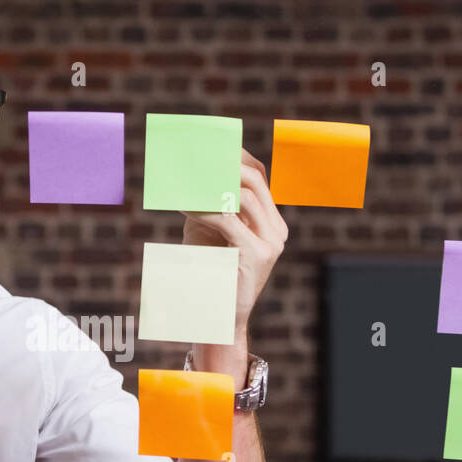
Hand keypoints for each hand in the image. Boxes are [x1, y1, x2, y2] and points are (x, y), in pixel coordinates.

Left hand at [180, 149, 288, 333]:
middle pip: (255, 180)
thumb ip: (210, 201)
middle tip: (194, 157)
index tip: (208, 144)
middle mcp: (277, 230)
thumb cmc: (209, 273)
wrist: (217, 318)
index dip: (236, 157)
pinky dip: (204, 209)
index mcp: (271, 221)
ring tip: (185, 180)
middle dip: (224, 164)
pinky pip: (228, 220)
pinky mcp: (257, 255)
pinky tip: (183, 206)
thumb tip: (192, 170)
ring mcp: (272, 243)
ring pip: (245, 197)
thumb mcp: (210, 228)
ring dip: (211, 185)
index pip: (260, 176)